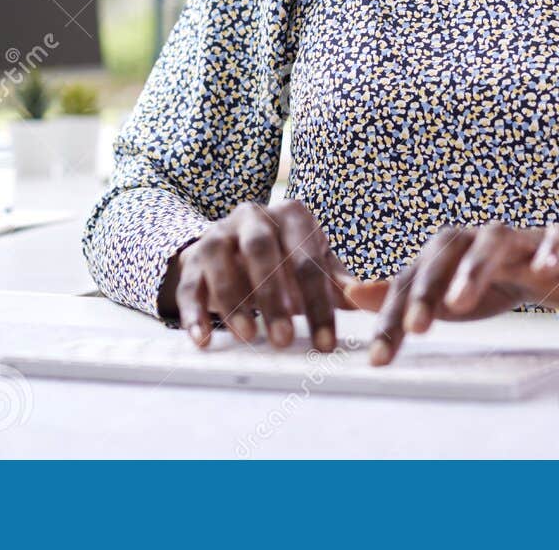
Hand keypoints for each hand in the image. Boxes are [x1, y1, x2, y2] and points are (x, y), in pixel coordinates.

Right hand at [162, 199, 356, 353]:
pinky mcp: (192, 259)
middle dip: (272, 295)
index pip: (307, 258)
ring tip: (248, 337)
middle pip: (260, 249)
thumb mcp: (315, 262)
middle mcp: (252, 216)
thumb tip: (368, 296)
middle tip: (284, 339)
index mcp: (291, 215)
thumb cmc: (288, 258)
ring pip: (218, 259)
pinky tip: (202, 340)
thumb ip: (338, 279)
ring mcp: (218, 234)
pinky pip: (189, 283)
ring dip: (233, 300)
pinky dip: (194, 312)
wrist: (237, 247)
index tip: (326, 343)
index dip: (319, 303)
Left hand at [357, 223, 558, 365]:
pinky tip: (545, 269)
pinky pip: (554, 243)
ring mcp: (515, 239)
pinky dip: (549, 253)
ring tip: (461, 301)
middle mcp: (473, 240)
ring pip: (492, 243)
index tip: (379, 357)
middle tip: (415, 328)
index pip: (410, 283)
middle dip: (428, 292)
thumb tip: (350, 294)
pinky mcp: (555, 243)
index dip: (392, 318)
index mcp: (443, 253)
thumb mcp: (443, 295)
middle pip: (444, 256)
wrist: (555, 260)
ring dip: (474, 269)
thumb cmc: (491, 280)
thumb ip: (400, 296)